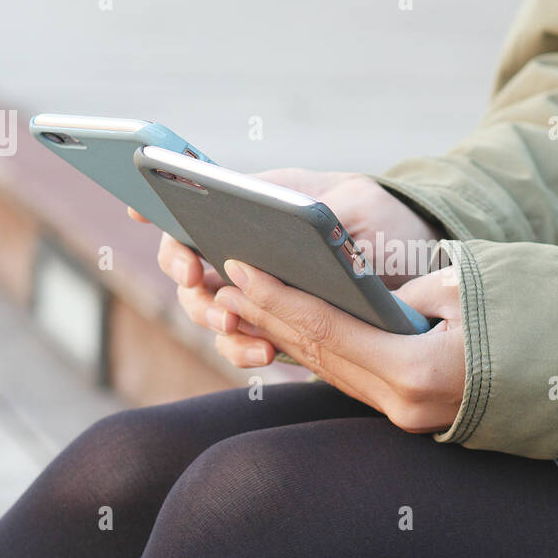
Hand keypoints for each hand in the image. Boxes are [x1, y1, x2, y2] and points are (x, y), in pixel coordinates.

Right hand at [130, 168, 444, 347]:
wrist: (414, 263)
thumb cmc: (384, 218)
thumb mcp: (362, 203)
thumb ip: (323, 213)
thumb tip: (288, 229)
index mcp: (254, 205)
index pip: (193, 203)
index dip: (159, 205)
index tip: (143, 211)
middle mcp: (243, 248)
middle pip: (189, 264)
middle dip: (188, 277)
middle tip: (201, 284)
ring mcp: (254, 292)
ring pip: (210, 310)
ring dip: (216, 320)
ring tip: (237, 326)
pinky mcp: (273, 327)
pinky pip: (243, 343)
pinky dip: (245, 349)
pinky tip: (265, 353)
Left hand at [213, 260, 464, 433]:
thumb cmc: (532, 316)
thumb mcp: (464, 287)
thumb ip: (402, 293)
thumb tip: (357, 295)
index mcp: (415, 372)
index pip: (325, 330)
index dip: (277, 297)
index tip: (240, 267)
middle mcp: (404, 406)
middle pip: (318, 356)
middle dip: (269, 317)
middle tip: (224, 281)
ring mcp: (410, 417)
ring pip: (331, 372)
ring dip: (287, 337)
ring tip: (247, 302)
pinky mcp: (416, 414)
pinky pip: (355, 378)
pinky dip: (323, 351)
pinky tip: (296, 328)